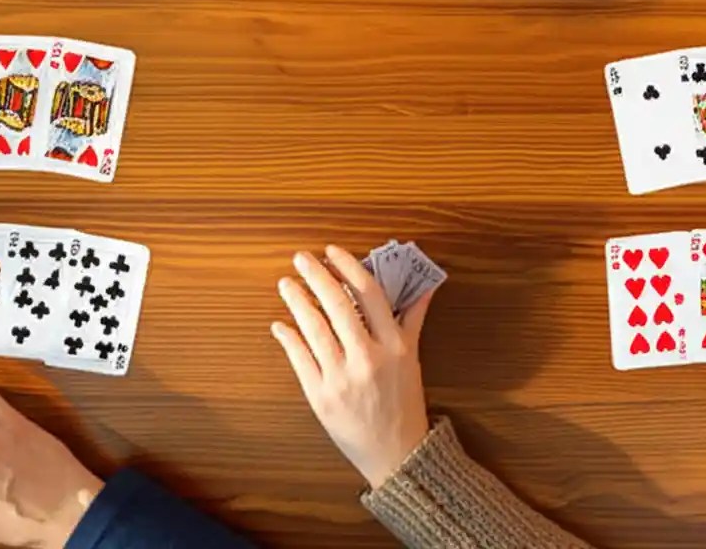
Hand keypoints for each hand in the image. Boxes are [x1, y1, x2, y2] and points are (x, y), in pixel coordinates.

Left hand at [272, 245, 433, 489]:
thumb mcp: (413, 359)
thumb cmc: (405, 403)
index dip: (349, 266)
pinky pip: (299, 359)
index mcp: (395, 346)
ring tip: (286, 284)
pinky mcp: (321, 397)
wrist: (396, 454)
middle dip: (316, 276)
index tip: (333, 251)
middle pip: (338, 305)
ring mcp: (342, 378)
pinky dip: (288, 337)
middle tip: (301, 258)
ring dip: (297, 301)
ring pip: (314, 329)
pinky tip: (281, 324)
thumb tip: (425, 288)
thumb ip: (412, 320)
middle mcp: (369, 359)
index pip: (370, 293)